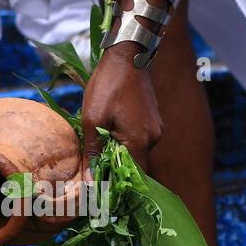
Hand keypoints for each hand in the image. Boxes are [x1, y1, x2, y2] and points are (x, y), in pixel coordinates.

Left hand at [80, 45, 162, 173]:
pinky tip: (109, 134)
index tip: (102, 189)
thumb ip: (93, 151)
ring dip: (119, 153)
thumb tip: (90, 180)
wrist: (127, 55)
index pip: (133, 176)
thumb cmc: (108, 85)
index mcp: (140, 141)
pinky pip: (139, 139)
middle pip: (135, 165)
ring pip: (136, 151)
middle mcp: (153, 138)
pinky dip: (125, 142)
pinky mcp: (153, 120)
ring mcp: (156, 128)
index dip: (118, 185)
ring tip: (99, 149)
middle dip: (115, 169)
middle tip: (95, 169)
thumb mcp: (93, 119)